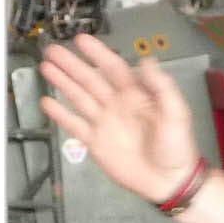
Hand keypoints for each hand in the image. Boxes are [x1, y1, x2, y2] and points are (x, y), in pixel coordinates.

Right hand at [39, 34, 200, 204]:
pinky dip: (60, 115)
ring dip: (63, 82)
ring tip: (46, 67)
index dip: (97, 53)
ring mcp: (104, 123)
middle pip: (90, 79)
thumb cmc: (177, 146)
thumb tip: (147, 60)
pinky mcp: (95, 142)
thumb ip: (162, 86)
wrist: (169, 182)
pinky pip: (75, 125)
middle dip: (71, 64)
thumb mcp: (176, 112)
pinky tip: (47, 103)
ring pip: (79, 97)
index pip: (112, 68)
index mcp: (135, 94)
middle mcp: (116, 104)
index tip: (81, 40)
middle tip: (53, 50)